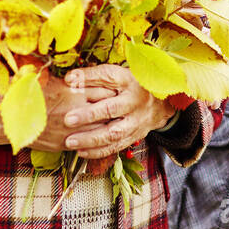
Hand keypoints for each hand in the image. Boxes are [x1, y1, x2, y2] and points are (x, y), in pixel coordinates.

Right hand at [0, 69, 113, 149]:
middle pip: (107, 110)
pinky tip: (101, 135)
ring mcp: (69, 130)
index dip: (113, 88)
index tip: (119, 88)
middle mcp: (74, 112)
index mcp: (71, 92)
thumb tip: (81, 70)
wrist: (2, 118)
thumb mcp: (45, 77)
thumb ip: (66, 76)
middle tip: (125, 105)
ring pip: (101, 129)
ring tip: (117, 120)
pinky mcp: (63, 144)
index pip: (104, 89)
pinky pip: (86, 143)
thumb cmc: (23, 92)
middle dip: (116, 107)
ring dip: (109, 125)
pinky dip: (95, 139)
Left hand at [59, 64, 177, 161]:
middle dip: (89, 116)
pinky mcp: (134, 137)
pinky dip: (98, 151)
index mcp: (128, 82)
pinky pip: (115, 147)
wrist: (160, 105)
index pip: (109, 77)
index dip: (89, 78)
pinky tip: (81, 152)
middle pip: (111, 109)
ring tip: (70, 142)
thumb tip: (69, 79)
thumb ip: (93, 76)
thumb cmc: (131, 87)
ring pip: (113, 133)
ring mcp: (135, 122)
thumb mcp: (117, 76)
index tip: (69, 82)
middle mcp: (134, 102)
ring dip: (91, 139)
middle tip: (68, 120)